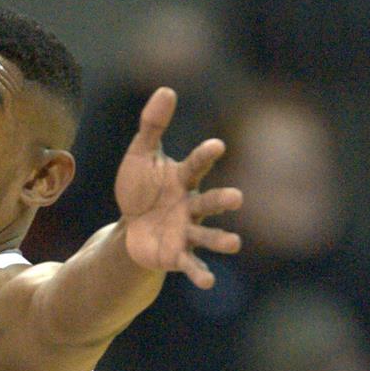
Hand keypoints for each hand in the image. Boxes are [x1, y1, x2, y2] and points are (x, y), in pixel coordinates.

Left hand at [114, 87, 242, 286]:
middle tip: (237, 199)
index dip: (206, 155)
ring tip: (234, 243)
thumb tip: (167, 88)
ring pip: (208, 235)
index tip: (217, 145)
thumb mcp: (140, 155)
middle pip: (209, 202)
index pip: (196, 164)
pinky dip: (200, 273)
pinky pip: (191, 264)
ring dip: (220, 239)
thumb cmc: (142, 188)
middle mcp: (191, 205)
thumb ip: (153, 125)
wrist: (132, 228)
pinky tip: (209, 282)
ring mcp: (187, 231)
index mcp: (183, 179)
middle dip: (222, 201)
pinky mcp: (178, 255)